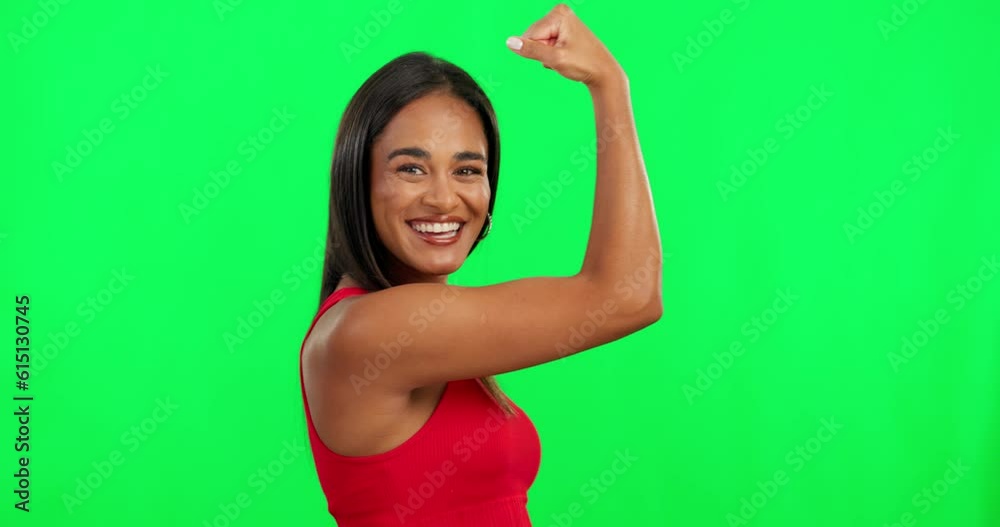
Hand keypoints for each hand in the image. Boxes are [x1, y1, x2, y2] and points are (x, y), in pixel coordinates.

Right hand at [506, 4, 623, 89]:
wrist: (603, 72)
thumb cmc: (584, 64)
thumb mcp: (555, 59)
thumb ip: (531, 50)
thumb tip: (509, 42)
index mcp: (558, 14)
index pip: (530, 35)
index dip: (539, 51)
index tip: (558, 56)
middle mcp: (560, 12)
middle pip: (533, 36)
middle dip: (543, 52)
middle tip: (562, 57)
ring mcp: (561, 21)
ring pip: (538, 42)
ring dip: (547, 55)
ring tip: (566, 58)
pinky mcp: (562, 30)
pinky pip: (545, 44)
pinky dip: (552, 54)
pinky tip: (566, 56)